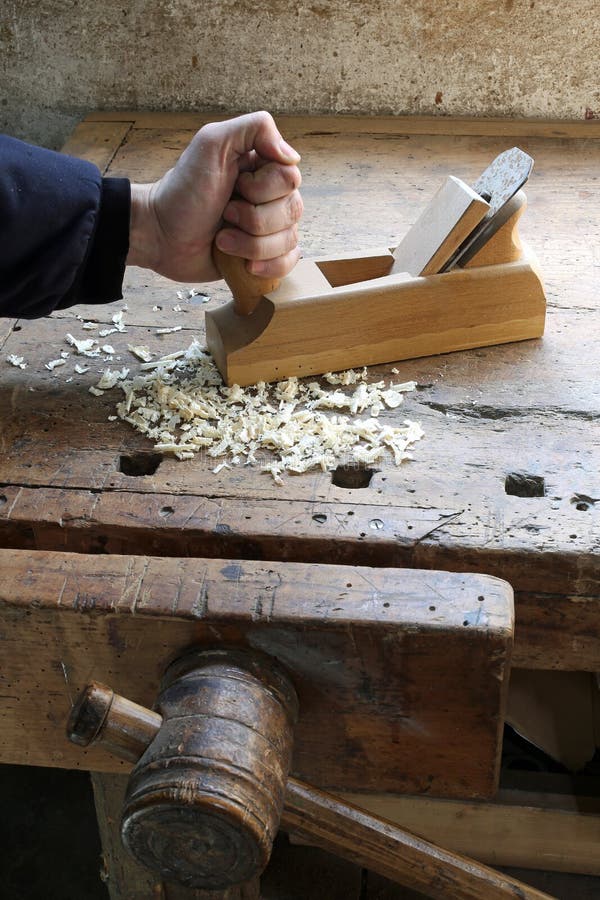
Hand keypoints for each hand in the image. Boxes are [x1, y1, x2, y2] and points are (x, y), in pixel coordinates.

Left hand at [126, 111, 302, 282]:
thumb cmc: (182, 190)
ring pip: (288, 240)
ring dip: (251, 245)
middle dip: (253, 219)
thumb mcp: (212, 143)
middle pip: (292, 211)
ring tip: (223, 240)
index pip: (291, 178)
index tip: (234, 186)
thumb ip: (255, 129)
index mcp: (263, 168)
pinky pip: (288, 263)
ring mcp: (268, 229)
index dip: (263, 189)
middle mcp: (271, 197)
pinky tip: (244, 265)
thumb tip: (293, 157)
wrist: (161, 235)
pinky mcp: (263, 257)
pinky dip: (267, 266)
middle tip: (224, 214)